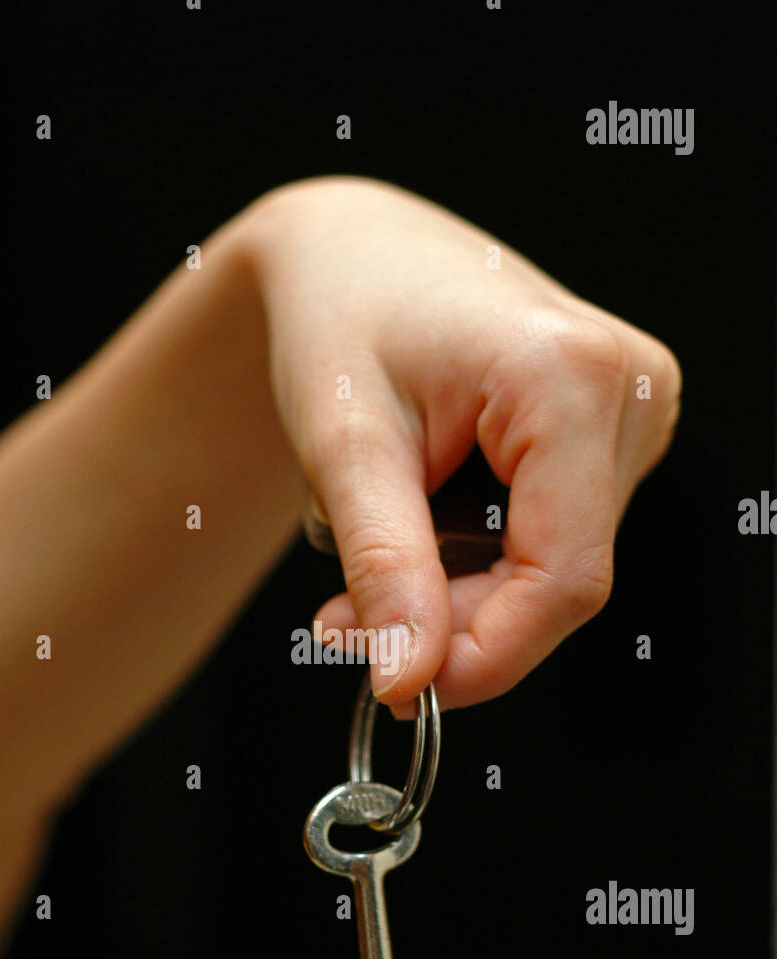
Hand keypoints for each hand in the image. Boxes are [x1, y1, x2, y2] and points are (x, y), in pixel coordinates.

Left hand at [244, 176, 681, 709]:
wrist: (351, 255)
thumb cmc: (342, 315)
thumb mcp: (345, 448)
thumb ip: (386, 569)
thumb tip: (409, 679)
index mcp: (571, 375)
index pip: (564, 579)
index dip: (486, 656)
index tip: (401, 687)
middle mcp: (630, 387)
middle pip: (565, 580)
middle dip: (460, 625)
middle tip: (355, 625)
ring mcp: (634, 406)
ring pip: (562, 569)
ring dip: (468, 593)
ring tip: (387, 543)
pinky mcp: (615, 426)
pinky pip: (561, 538)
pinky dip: (490, 559)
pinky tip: (433, 518)